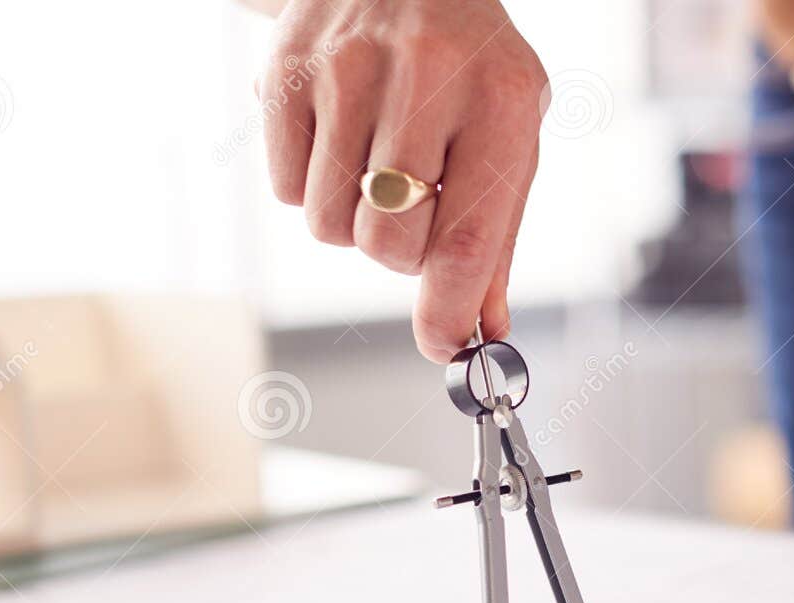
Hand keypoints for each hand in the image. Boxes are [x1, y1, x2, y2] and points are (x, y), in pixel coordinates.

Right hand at [261, 0, 547, 359]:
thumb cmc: (469, 70)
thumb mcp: (508, 137)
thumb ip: (494, 238)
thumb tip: (481, 330)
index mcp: (498, 101)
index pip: (468, 237)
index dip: (449, 309)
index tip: (441, 345)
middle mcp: (424, 77)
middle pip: (388, 243)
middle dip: (400, 255)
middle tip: (414, 213)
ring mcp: (346, 68)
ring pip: (329, 225)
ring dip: (353, 223)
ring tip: (377, 167)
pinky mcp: (285, 69)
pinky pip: (285, 191)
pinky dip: (311, 188)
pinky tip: (340, 142)